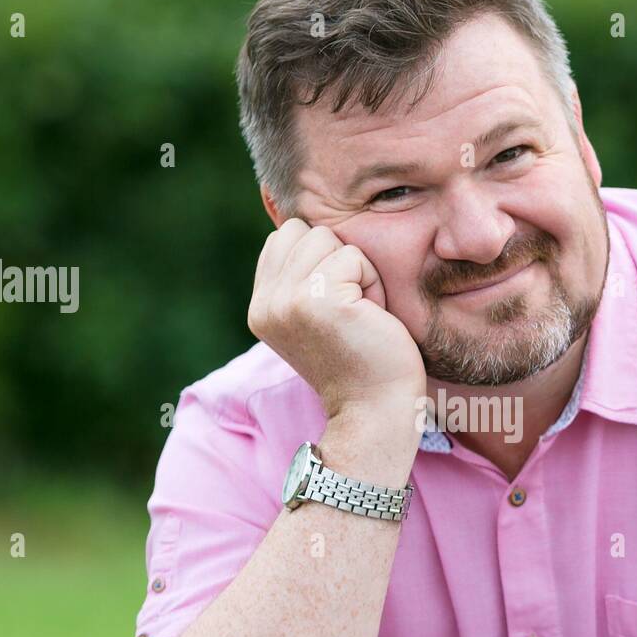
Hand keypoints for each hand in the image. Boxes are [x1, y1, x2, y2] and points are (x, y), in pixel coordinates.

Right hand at [247, 218, 425, 418]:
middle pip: (305, 232)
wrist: (376, 410)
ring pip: (328, 239)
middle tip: (351, 311)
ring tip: (360, 314)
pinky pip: (353, 256)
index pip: (285, 237)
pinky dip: (372, 283)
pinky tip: (370, 318)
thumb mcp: (316, 315)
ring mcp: (286, 301)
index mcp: (261, 307)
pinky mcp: (316, 299)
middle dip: (339, 262)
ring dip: (357, 272)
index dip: (322, 261)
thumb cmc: (362, 361)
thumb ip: (300, 276)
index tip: (337, 307)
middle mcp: (265, 304)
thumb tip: (304, 225)